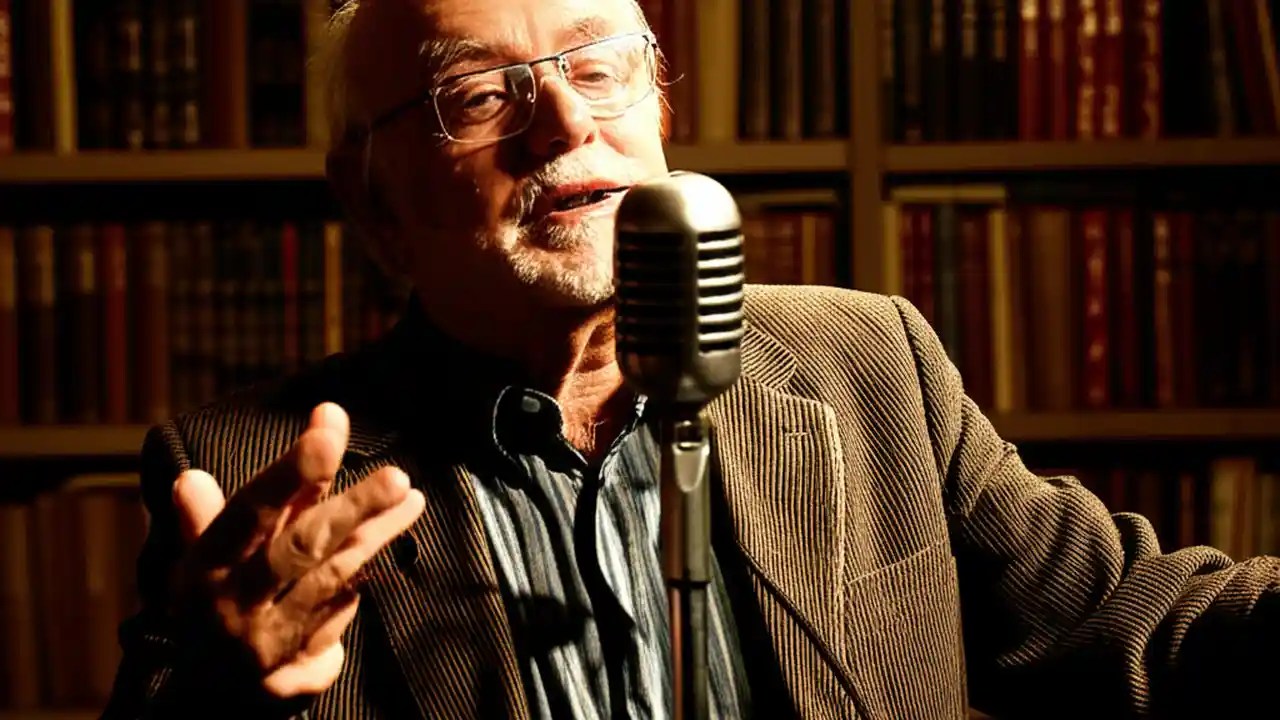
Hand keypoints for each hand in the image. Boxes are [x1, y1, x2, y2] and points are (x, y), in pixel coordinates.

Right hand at [171, 402, 425, 697]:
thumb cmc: (211, 608)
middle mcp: (234, 606)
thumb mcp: (202, 562)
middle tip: (397, 476)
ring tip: (411, 498)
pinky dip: (361, 586)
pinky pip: (340, 621)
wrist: (202, 699)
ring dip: (375, 536)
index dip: (289, 472)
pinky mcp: (295, 676)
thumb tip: (191, 475)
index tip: (327, 430)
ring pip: (333, 580)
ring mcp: (267, 644)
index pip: (249, 513)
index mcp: (204, 568)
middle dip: (351, 509)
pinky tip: (388, 546)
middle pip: (301, 549)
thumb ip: (222, 513)